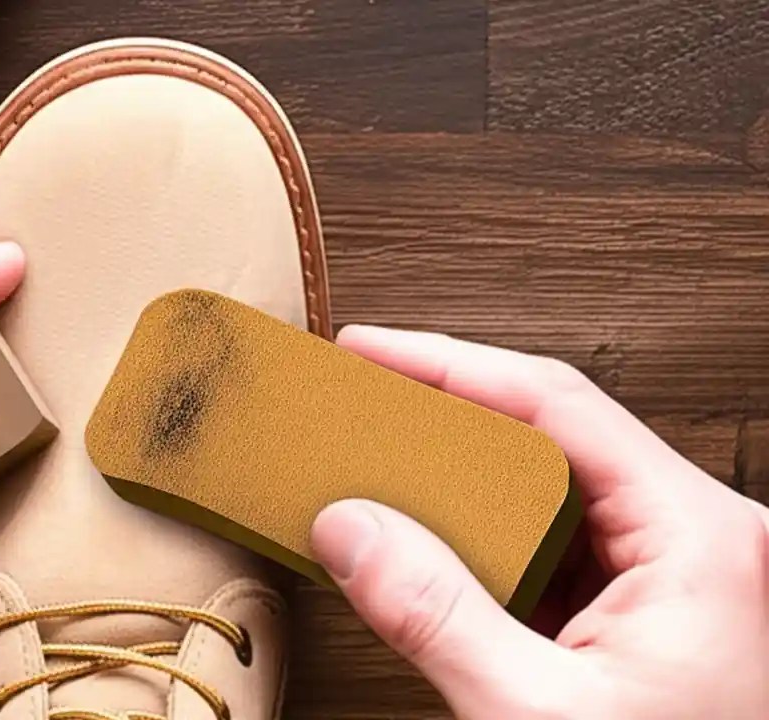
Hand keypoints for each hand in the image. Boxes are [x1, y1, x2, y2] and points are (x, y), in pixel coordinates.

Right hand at [312, 326, 768, 718]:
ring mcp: (676, 578)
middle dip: (447, 415)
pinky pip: (554, 548)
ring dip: (461, 482)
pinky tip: (427, 543)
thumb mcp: (537, 717)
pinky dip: (483, 541)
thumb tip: (349, 527)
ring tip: (380, 466)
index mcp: (702, 539)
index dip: (450, 363)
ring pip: (552, 493)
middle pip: (555, 437)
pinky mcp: (646, 616)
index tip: (369, 350)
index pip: (558, 404)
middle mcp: (700, 540)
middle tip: (361, 399)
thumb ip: (436, 616)